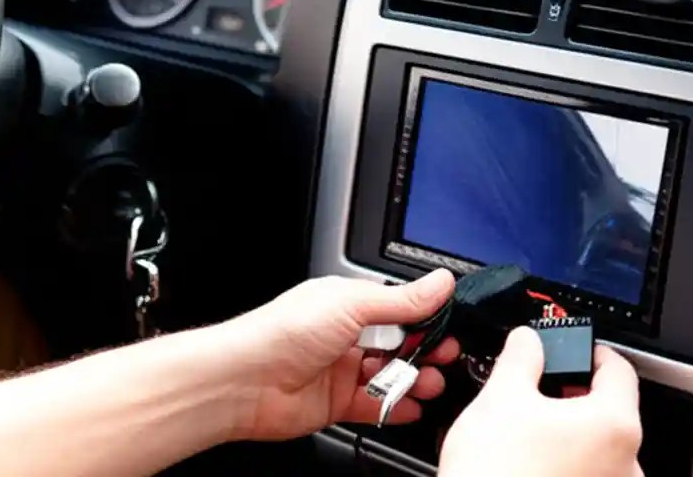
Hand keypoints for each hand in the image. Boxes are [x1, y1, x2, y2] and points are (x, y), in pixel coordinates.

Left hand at [215, 270, 457, 440]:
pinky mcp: (335, 402)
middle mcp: (344, 335)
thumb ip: (402, 299)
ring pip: (389, 376)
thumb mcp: (352, 304)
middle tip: (443, 356)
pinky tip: (410, 406)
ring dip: (413, 380)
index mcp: (346, 303)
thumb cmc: (283, 331)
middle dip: (424, 351)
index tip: (448, 327)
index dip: (425, 319)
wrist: (244, 380)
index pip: (398, 308)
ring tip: (428, 383)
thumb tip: (440, 283)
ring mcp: (339, 370)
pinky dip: (395, 408)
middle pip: (397, 344)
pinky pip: (373, 406)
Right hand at [438, 327, 642, 476]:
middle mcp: (627, 465)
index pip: (619, 369)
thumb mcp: (501, 398)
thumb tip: (528, 341)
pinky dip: (568, 468)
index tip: (574, 351)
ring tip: (531, 435)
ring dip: (571, 437)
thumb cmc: (496, 475)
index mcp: (615, 425)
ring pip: (598, 451)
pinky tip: (534, 466)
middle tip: (541, 392)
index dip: (591, 352)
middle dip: (575, 398)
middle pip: (609, 412)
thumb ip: (522, 357)